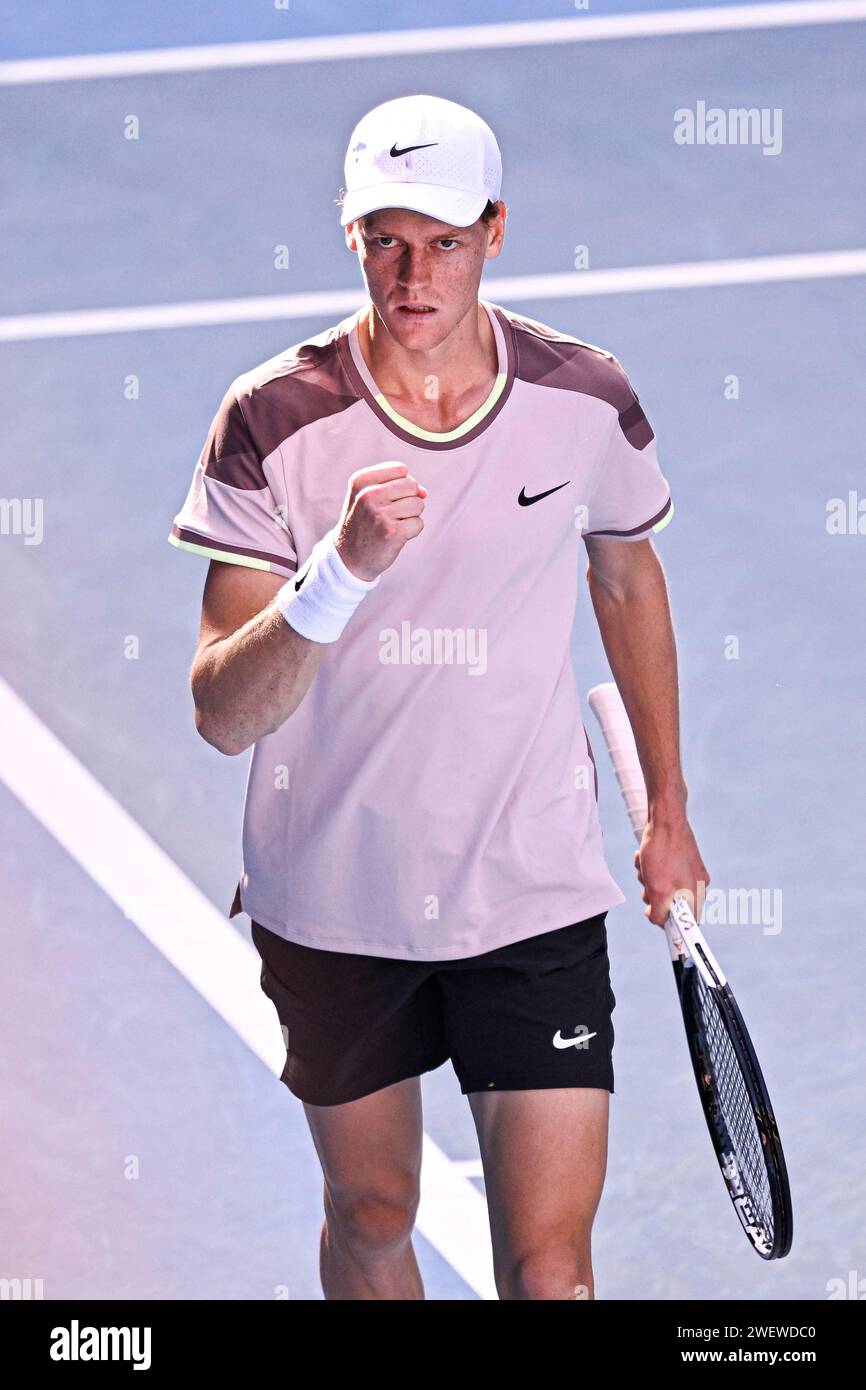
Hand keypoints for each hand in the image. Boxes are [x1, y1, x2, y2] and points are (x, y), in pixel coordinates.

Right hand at [334, 462, 426, 580]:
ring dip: (410, 517)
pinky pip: (419, 523)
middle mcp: (368, 495)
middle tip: (391, 514)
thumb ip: (396, 486)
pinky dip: (411, 531)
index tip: (388, 498)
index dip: (402, 484)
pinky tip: (395, 536)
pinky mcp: (392, 532)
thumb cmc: (362, 524)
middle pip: (412, 486)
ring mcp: (380, 514)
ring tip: (392, 525)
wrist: (348, 558)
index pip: (400, 469)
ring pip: (418, 504)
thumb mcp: (367, 497)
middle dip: (409, 500)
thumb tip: (424, 492)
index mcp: (361, 481)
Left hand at [634, 815, 709, 926]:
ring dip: (647, 880)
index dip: (668, 922)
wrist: (665, 820)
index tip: (653, 916)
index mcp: (697, 895)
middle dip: (653, 896)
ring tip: (645, 866)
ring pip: (663, 888)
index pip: (686, 922)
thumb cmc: (662, 853)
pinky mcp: (681, 860)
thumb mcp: (657, 890)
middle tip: (647, 885)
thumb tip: (659, 922)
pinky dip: (650, 869)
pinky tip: (644, 858)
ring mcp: (689, 872)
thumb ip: (660, 912)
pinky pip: (662, 873)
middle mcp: (696, 886)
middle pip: (670, 905)